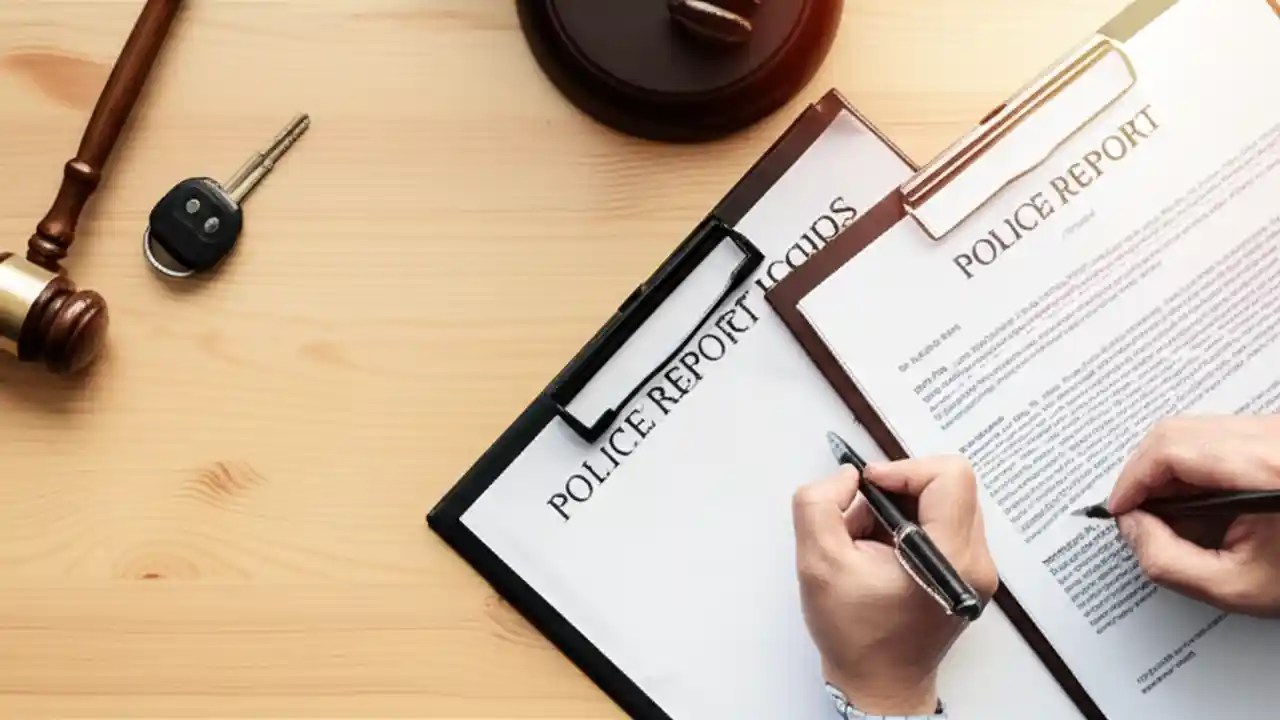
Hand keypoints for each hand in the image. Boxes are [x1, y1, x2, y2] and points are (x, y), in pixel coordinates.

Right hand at [791, 456, 998, 714]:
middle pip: (946, 485)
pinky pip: (941, 524)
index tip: (871, 486)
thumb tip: (847, 477)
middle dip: (895, 492)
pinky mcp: (966, 572)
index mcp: (950, 558)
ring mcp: (975, 568)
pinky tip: (882, 555)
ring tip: (869, 544)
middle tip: (863, 521)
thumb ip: (820, 505)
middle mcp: (974, 561)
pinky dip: (907, 528)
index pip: (949, 476)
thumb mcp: (817, 563)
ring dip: (899, 511)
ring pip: (942, 502)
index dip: (903, 470)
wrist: (879, 683)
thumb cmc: (856, 637)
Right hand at [1108, 415, 1279, 616]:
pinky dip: (1193, 465)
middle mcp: (1271, 437)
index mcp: (1264, 468)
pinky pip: (1215, 435)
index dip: (1132, 478)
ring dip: (1167, 469)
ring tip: (1171, 512)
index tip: (1119, 509)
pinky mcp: (1275, 435)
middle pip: (1175, 431)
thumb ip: (1169, 561)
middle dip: (1143, 472)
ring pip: (1193, 429)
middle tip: (1138, 512)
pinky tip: (1200, 501)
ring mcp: (1275, 431)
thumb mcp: (1236, 585)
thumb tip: (1132, 527)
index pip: (1171, 449)